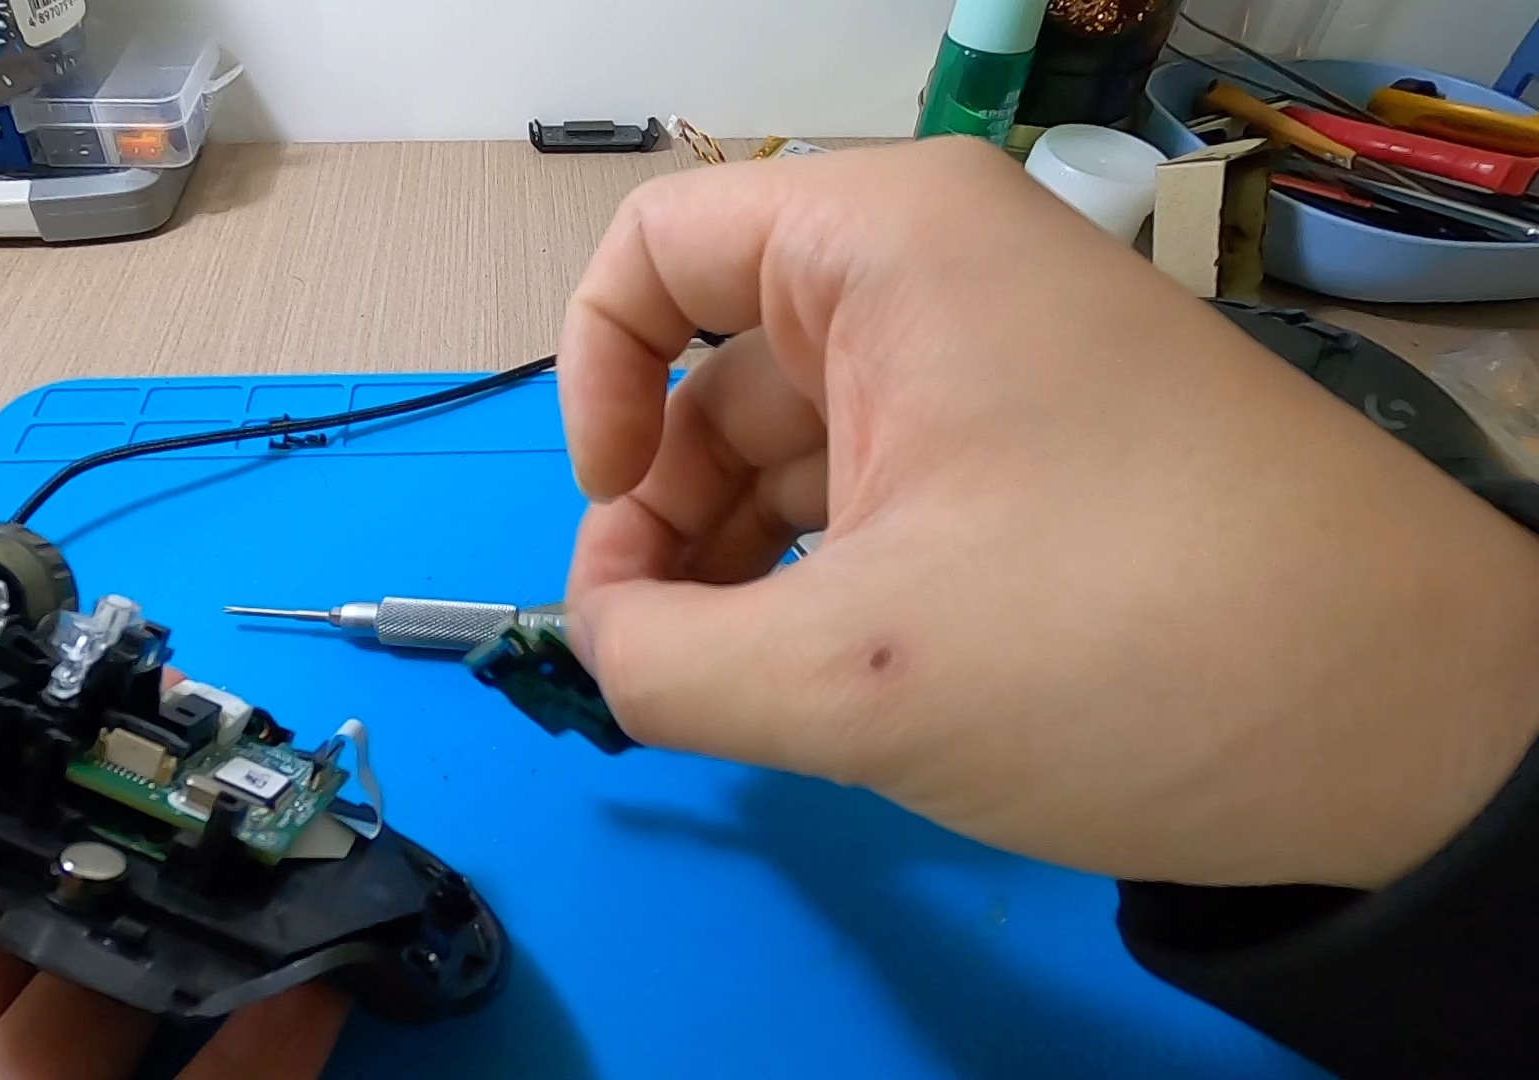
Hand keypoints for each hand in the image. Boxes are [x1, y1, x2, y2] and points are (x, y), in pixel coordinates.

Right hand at [556, 139, 1538, 890]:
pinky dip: (826, 577)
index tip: (611, 527)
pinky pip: (883, 489)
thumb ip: (662, 663)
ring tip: (746, 692)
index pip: (654, 249)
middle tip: (666, 662)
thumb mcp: (857, 675)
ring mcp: (1004, 367)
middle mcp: (943, 275)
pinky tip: (830, 677)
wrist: (1423, 725)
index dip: (590, 382)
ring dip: (740, 564)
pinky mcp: (1049, 455)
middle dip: (665, 515)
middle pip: (717, 366)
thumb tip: (596, 643)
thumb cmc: (1123, 647)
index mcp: (888, 245)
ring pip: (799, 444)